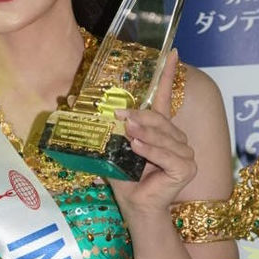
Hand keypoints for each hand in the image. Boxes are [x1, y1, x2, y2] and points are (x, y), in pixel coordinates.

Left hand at [109, 49, 196, 217]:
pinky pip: (168, 155)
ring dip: (144, 134)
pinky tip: (137, 149)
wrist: (135, 206)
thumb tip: (72, 101)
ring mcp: (185, 154)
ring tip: (128, 135)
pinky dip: (152, 152)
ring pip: (164, 136)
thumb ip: (99, 126)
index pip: (164, 98)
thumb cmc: (125, 178)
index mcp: (160, 131)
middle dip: (141, 116)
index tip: (173, 52)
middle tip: (120, 116)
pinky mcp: (186, 168)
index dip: (168, 75)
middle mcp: (176, 139)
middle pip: (160, 119)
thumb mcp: (109, 147)